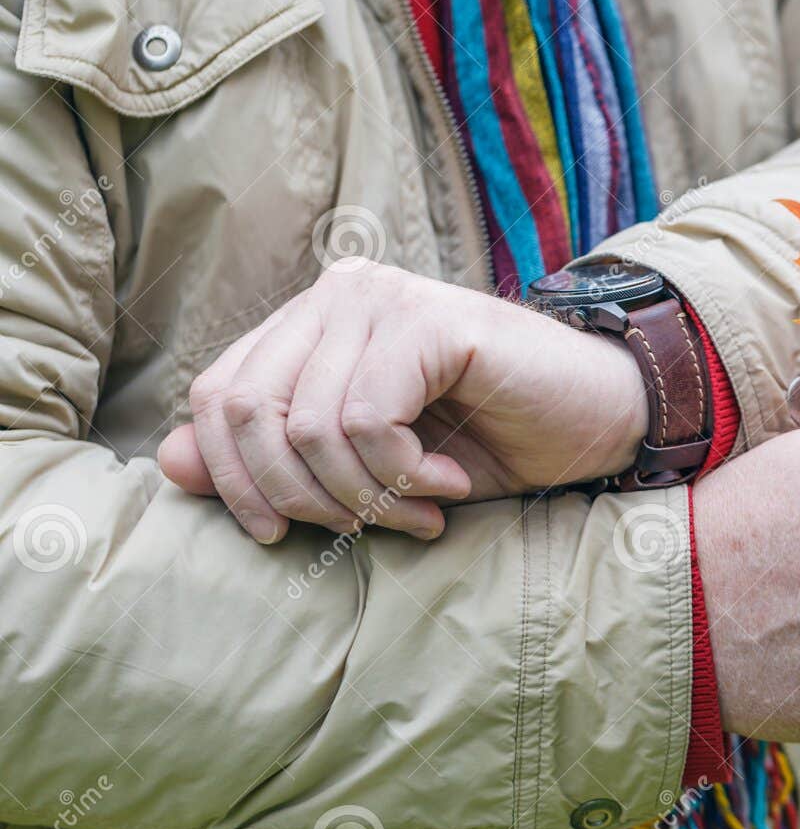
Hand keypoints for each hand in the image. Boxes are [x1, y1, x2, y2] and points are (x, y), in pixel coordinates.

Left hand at [157, 258, 646, 541]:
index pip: (216, 395)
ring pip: (309, 426)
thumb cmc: (492, 444)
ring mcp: (383, 296)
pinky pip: (367, 421)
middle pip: (246, 410)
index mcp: (315, 320)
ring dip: (364, 496)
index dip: (230, 479)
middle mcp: (340, 291)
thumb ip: (273, 462)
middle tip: (369, 528)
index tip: (280, 537)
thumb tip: (166, 465)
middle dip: (297, 497)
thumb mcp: (369, 471)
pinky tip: (450, 485)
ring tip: (423, 511)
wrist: (604, 418)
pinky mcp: (427, 319)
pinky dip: (402, 478)